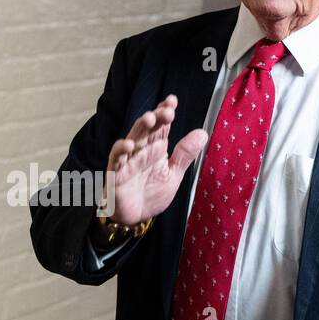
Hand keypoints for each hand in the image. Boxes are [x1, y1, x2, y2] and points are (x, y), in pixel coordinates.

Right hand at [101, 94, 207, 224]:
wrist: (135, 218)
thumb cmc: (151, 194)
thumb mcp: (173, 174)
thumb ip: (185, 154)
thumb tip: (202, 133)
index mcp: (155, 148)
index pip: (161, 127)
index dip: (165, 112)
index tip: (172, 100)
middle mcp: (141, 151)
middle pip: (147, 129)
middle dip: (156, 117)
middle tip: (167, 110)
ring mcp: (127, 161)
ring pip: (132, 139)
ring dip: (139, 128)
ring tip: (149, 118)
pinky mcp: (116, 174)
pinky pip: (116, 160)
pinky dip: (120, 151)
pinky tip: (128, 144)